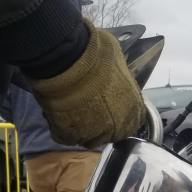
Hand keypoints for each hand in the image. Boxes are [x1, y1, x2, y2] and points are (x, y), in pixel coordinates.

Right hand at [27, 19, 145, 148]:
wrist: (68, 59)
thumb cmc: (96, 52)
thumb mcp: (118, 59)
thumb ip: (119, 74)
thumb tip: (113, 70)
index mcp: (133, 107)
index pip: (132, 120)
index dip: (119, 114)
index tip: (108, 108)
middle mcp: (118, 126)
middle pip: (110, 134)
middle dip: (101, 124)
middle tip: (87, 110)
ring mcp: (93, 134)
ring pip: (88, 138)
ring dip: (81, 128)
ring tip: (70, 112)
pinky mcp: (70, 136)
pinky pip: (66, 137)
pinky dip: (61, 128)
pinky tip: (57, 114)